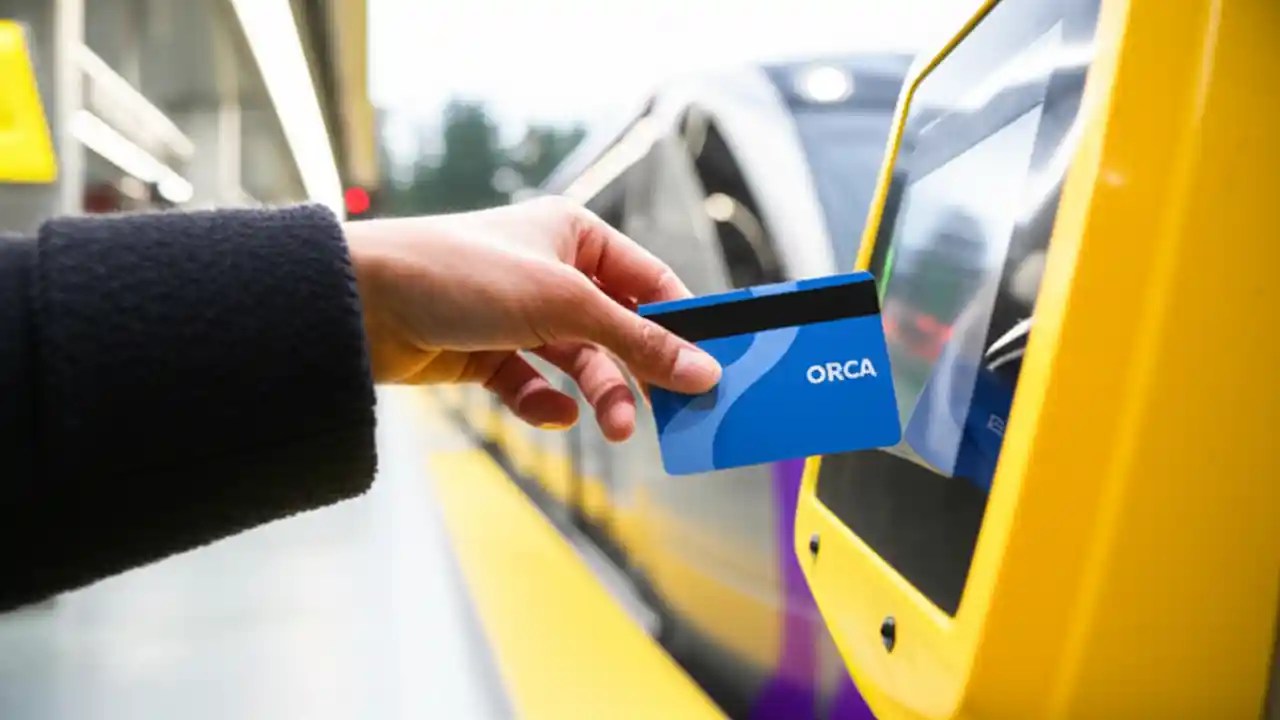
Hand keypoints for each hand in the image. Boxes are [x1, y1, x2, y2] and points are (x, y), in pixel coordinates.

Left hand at [344, 197, 721, 441]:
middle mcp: (550, 271)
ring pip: (580, 363)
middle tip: (664, 417)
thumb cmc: (459, 273)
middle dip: (637, 374)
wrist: (361, 304)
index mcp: (574, 235)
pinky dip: (545, 403)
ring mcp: (517, 315)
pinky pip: (534, 385)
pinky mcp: (487, 354)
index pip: (650, 282)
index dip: (681, 326)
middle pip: (618, 330)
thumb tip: (702, 369)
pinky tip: (550, 412)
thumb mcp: (564, 304)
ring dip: (599, 396)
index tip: (710, 369)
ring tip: (613, 428)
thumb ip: (638, 341)